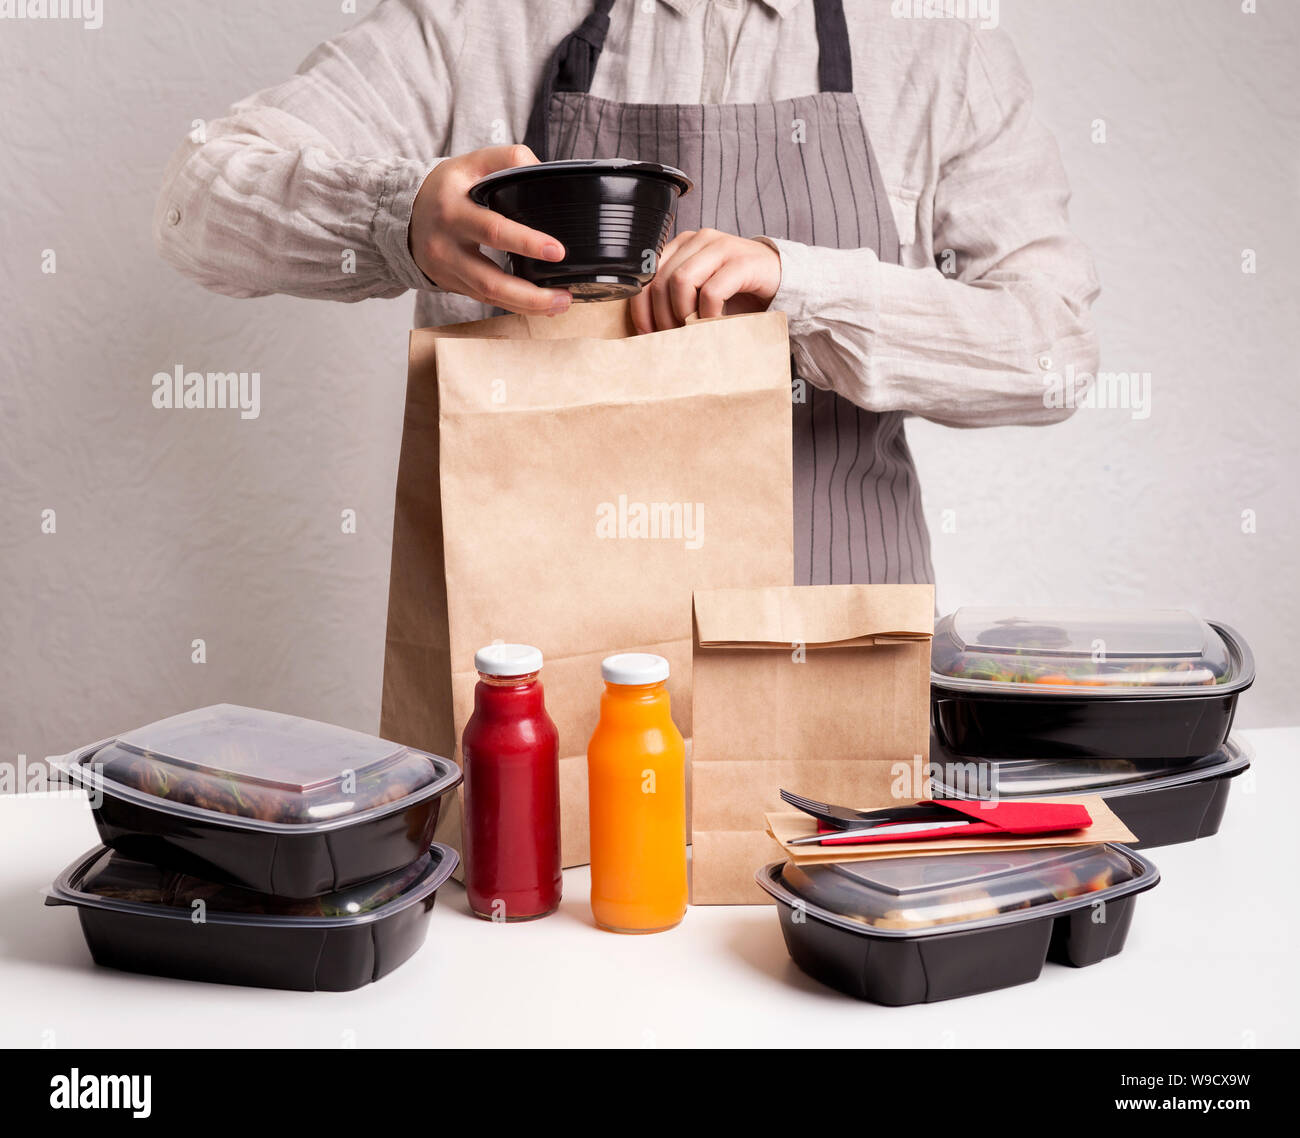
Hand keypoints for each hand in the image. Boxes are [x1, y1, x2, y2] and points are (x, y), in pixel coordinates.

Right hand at [409, 144, 570, 315]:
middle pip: (490, 280)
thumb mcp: (469, 163)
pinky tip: (540, 306)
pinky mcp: (451, 285)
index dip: (527, 243)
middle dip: (531, 294)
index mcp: (454, 211)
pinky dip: (515, 305)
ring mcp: (447, 271)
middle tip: (565, 295)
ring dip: (528, 306)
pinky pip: (485, 300)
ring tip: (561, 303)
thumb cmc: (444, 188)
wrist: (402, 214)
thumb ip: (506, 159)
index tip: (557, 251)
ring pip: (489, 297)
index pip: (493, 230)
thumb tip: (543, 170)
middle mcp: (447, 246)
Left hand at [629, 229, 780, 333]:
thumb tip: (645, 329)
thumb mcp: (699, 293)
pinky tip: (714, 324)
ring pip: (681, 281)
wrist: (781, 281)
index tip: (647, 333)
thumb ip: (674, 299)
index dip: (641, 307)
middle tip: (672, 338)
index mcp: (682, 245)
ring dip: (682, 313)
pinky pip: (711, 291)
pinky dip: (708, 314)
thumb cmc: (737, 292)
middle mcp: (699, 240)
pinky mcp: (742, 262)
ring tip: (692, 331)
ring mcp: (721, 247)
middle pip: (661, 280)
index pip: (647, 274)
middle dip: (662, 316)